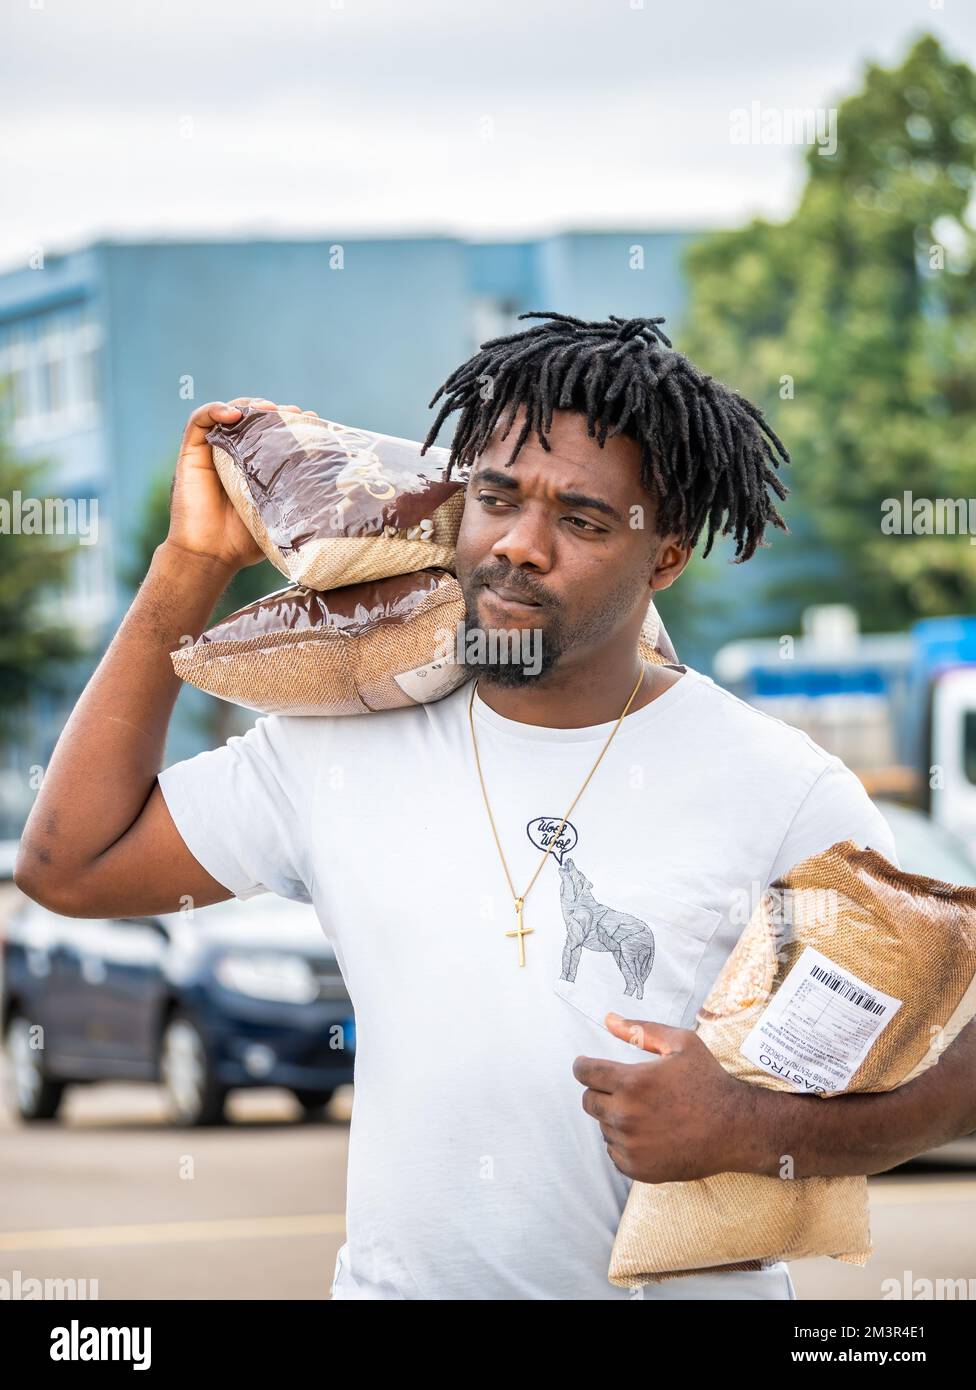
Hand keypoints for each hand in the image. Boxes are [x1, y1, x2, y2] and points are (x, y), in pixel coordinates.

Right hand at [166, 397, 318, 572]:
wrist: (211, 555)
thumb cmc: (244, 540)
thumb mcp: (278, 512)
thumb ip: (294, 494)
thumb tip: (331, 484)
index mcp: (253, 466)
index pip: (270, 432)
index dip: (288, 421)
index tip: (310, 419)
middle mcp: (232, 454)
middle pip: (251, 417)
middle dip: (272, 410)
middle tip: (292, 413)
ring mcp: (211, 451)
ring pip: (227, 412)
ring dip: (248, 404)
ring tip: (267, 408)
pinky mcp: (191, 453)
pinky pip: (199, 420)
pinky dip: (216, 409)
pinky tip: (235, 414)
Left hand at [571, 1013, 751, 1182]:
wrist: (736, 1128)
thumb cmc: (709, 1082)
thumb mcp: (681, 1043)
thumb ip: (641, 1030)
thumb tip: (608, 1019)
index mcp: (631, 1082)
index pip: (584, 1073)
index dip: (584, 1067)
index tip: (588, 1067)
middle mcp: (626, 1115)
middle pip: (588, 1101)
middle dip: (601, 1092)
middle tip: (626, 1090)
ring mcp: (631, 1145)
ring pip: (603, 1127)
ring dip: (615, 1118)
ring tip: (647, 1112)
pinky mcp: (638, 1168)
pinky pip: (614, 1152)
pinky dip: (624, 1142)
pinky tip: (648, 1133)